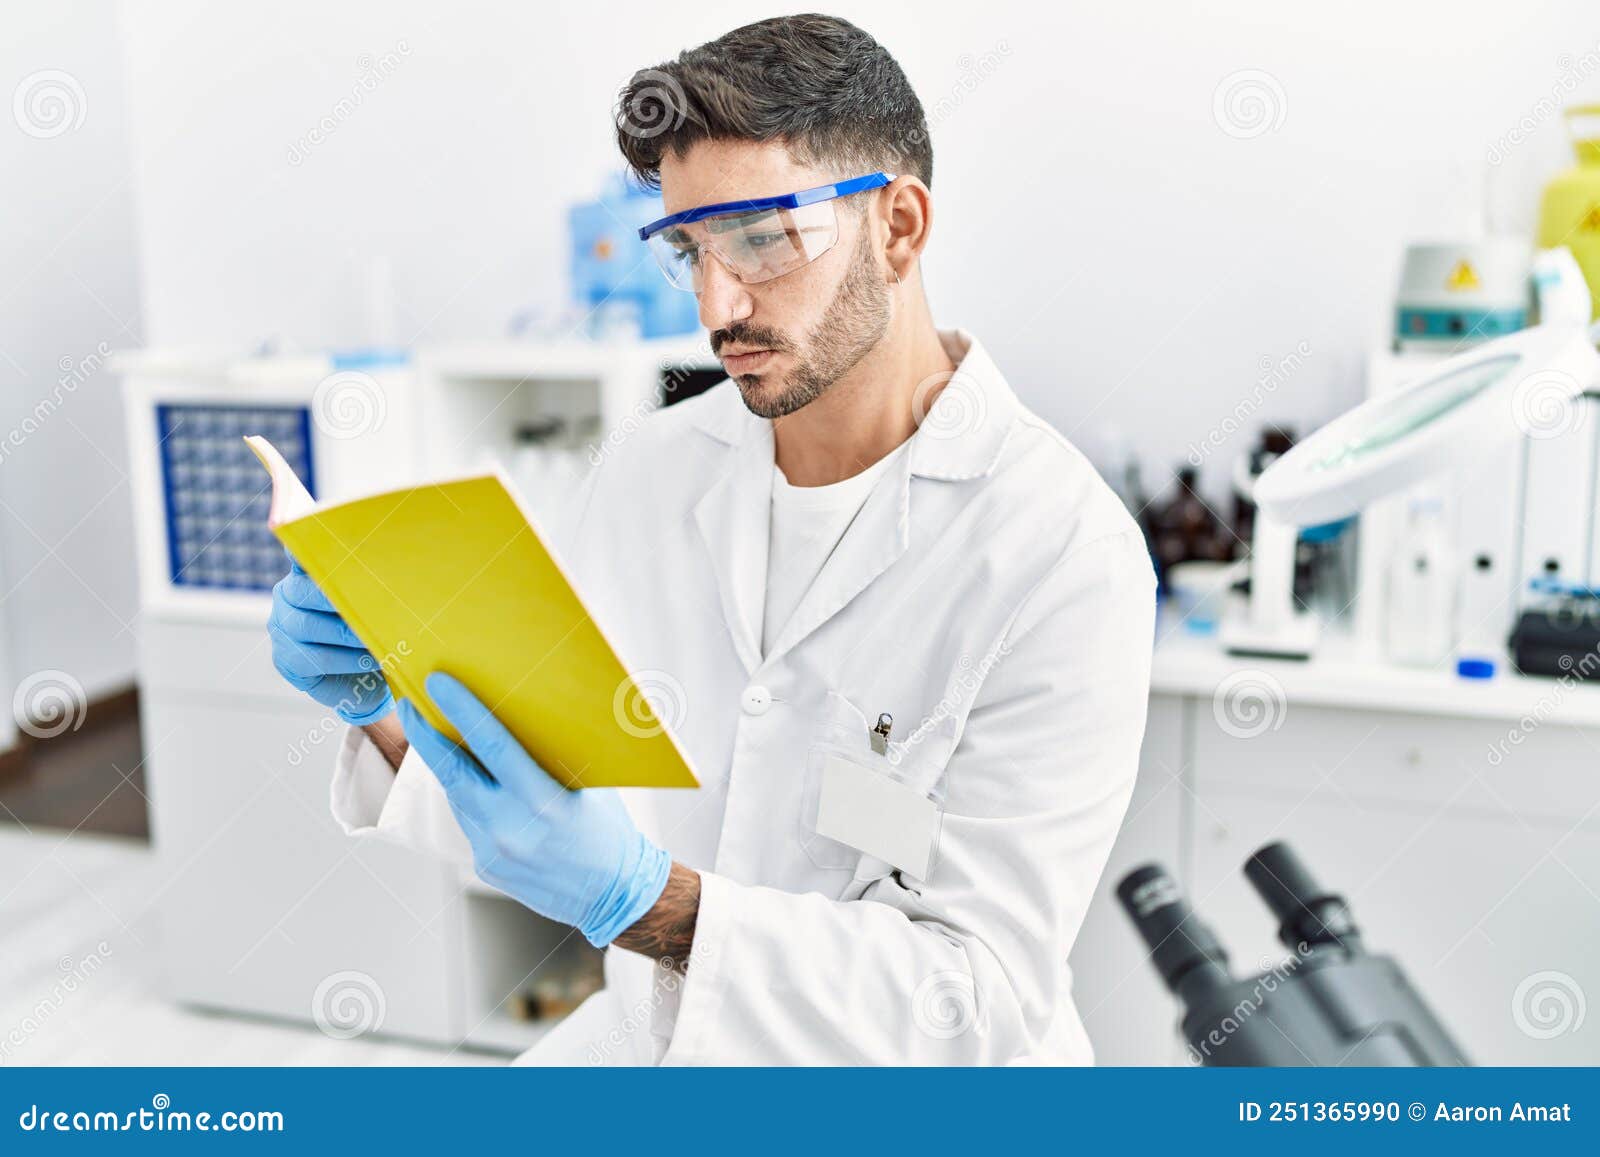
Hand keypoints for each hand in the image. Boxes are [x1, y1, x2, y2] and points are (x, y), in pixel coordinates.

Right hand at [268, 555, 392, 724]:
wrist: (364, 679)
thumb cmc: (372, 631)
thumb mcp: (374, 602)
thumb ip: (371, 584)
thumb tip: (395, 566)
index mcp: (306, 573)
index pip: (302, 553)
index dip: (305, 546)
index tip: (314, 533)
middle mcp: (288, 595)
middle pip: (304, 590)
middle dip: (341, 599)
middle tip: (376, 605)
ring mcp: (282, 627)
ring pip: (308, 625)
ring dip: (348, 633)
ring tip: (380, 639)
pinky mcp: (286, 659)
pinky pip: (315, 657)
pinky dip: (346, 659)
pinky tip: (369, 659)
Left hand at [398, 672, 671, 946]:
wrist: (613, 893)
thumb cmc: (609, 831)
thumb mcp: (588, 785)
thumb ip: (551, 757)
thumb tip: (518, 716)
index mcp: (542, 801)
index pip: (491, 744)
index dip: (460, 710)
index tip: (436, 683)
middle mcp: (511, 827)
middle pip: (452, 772)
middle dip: (426, 735)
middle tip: (409, 705)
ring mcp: (493, 850)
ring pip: (457, 796)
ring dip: (448, 767)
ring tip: (440, 737)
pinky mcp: (485, 866)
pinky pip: (469, 822)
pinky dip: (470, 799)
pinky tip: (477, 785)